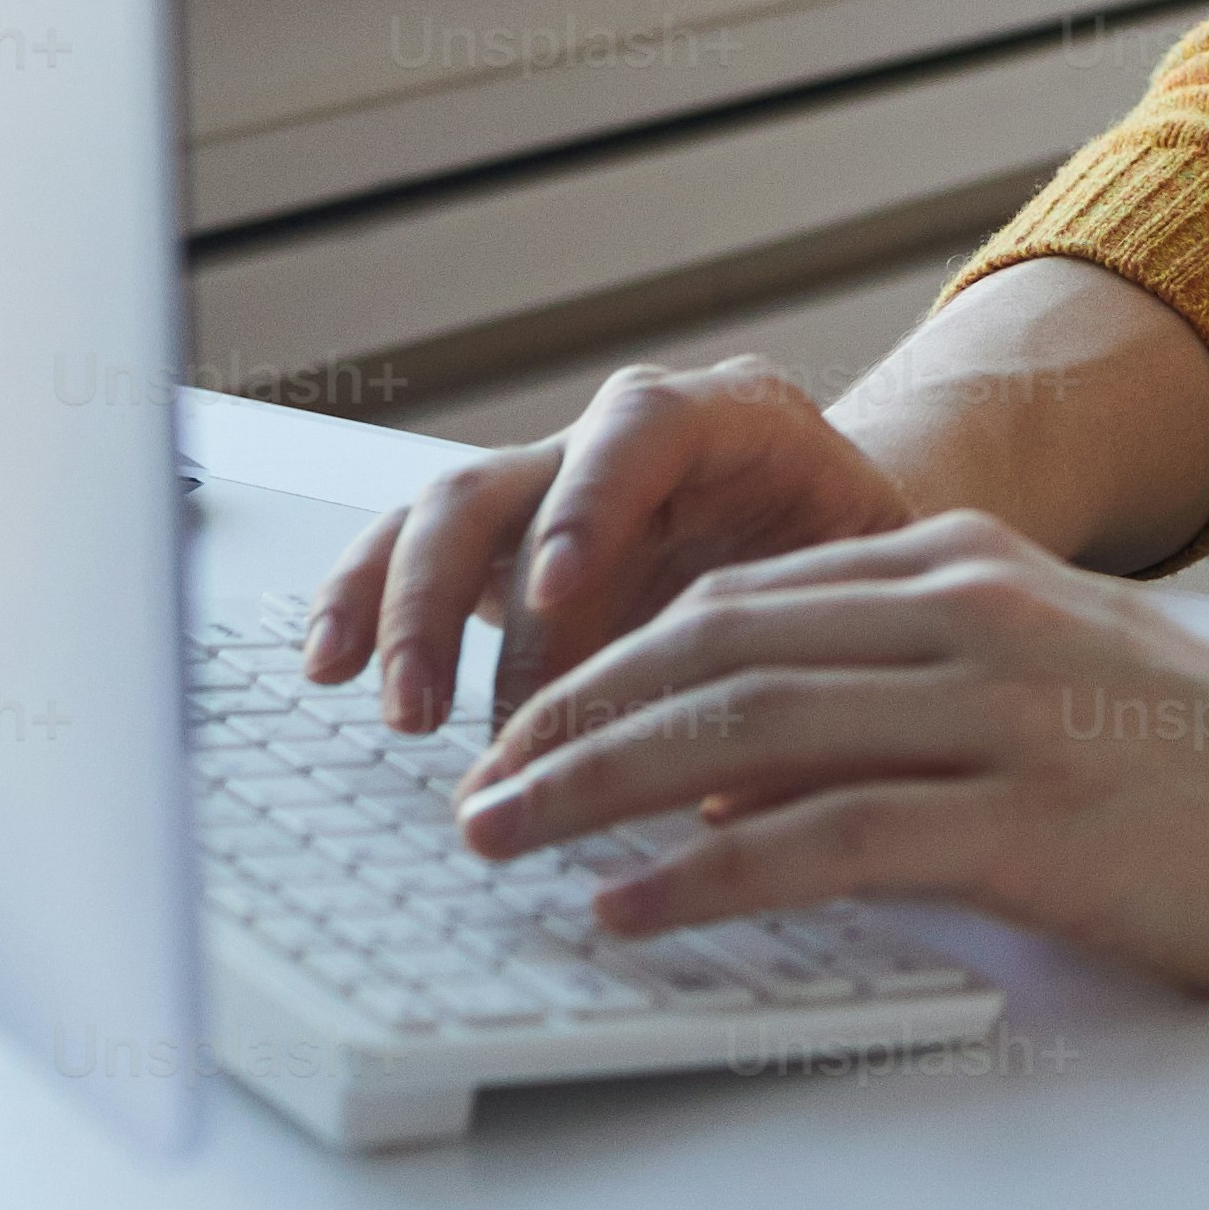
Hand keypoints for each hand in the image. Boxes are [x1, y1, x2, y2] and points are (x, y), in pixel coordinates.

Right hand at [302, 358, 916, 736]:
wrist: (871, 544)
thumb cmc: (878, 573)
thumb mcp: (875, 593)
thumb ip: (812, 650)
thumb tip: (748, 789)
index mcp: (736, 420)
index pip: (644, 426)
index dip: (591, 501)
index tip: (557, 590)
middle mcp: (627, 442)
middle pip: (511, 480)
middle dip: (457, 592)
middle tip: (435, 706)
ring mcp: (559, 488)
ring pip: (447, 517)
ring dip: (406, 614)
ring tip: (398, 711)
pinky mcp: (514, 544)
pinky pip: (416, 555)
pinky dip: (368, 607)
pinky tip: (330, 670)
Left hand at [444, 509, 1208, 994]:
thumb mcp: (1050, 681)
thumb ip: (910, 701)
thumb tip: (744, 776)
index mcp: (969, 571)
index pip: (737, 598)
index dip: (607, 660)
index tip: (521, 725)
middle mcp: (969, 614)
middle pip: (711, 647)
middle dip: (567, 717)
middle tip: (473, 786)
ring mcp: (999, 711)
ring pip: (743, 726)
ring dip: (596, 785)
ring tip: (501, 836)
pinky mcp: (1028, 818)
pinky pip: (826, 836)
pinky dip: (705, 871)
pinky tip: (629, 905)